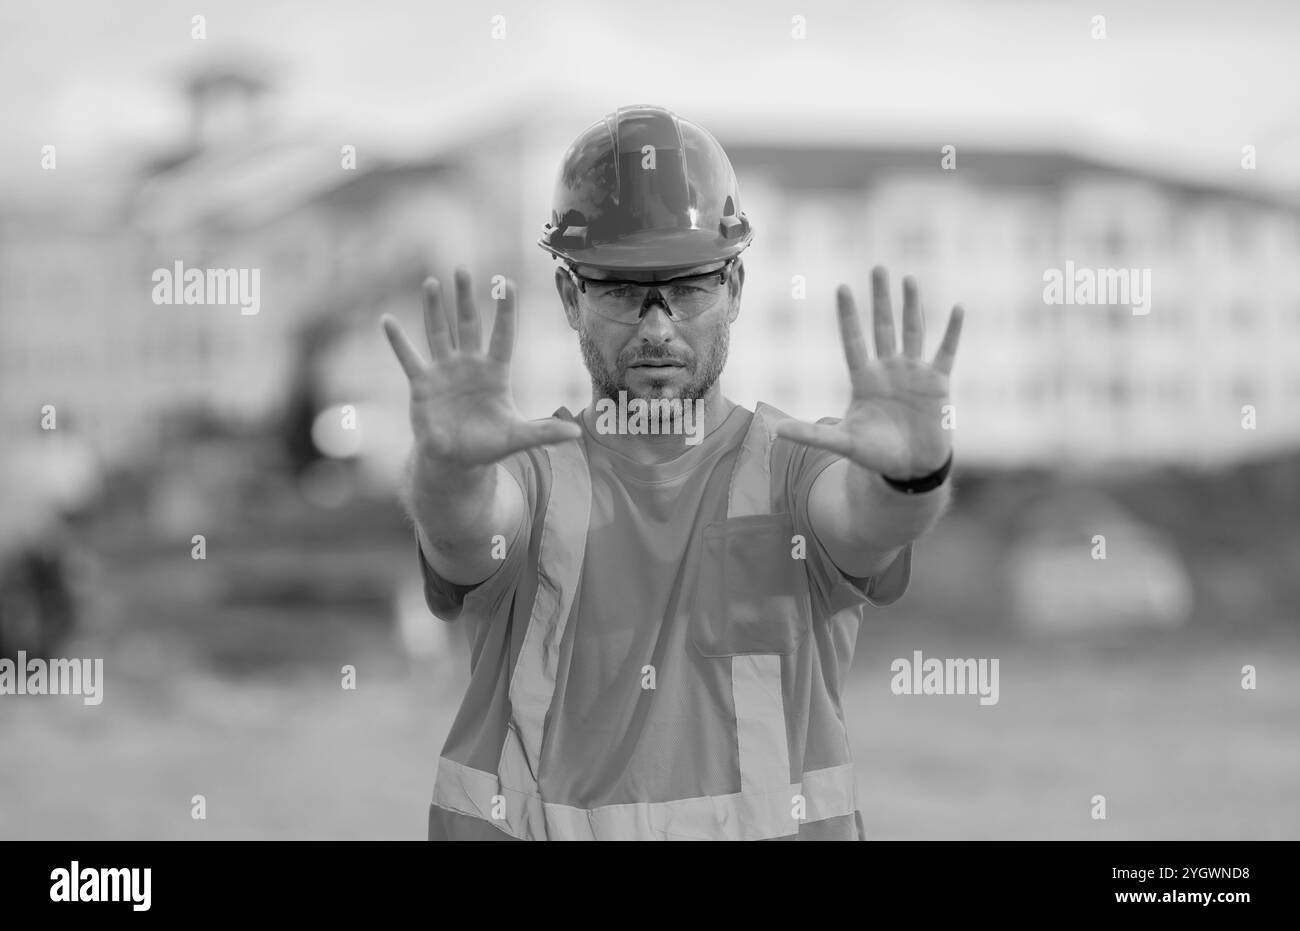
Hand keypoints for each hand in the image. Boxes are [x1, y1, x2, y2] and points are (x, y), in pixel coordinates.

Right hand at [381, 267, 580, 469]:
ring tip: (431, 282)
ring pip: (439, 333)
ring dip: (434, 309)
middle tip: (462, 269)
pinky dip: (397, 341)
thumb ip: (544, 432)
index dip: (505, 312)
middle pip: (468, 325)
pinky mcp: (422, 384)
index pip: (502, 336)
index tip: (509, 284)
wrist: (456, 460)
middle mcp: (469, 365)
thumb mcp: (517, 438)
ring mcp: (444, 372)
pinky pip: (408, 358)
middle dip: (465, 298)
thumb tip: (577, 435)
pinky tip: (387, 320)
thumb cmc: (488, 446)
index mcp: (495, 373)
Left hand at [774, 266, 962, 478]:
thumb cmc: (875, 454)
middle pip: (883, 327)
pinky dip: (952, 332)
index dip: (849, 316)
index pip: (854, 340)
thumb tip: (775, 430)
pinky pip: (946, 352)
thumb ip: (812, 434)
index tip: (842, 288)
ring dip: (912, 306)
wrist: (910, 469)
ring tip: (909, 279)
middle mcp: (888, 370)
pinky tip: (957, 309)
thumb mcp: (843, 443)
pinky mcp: (938, 383)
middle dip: (880, 299)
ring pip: (913, 331)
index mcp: (864, 379)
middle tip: (877, 268)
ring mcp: (914, 374)